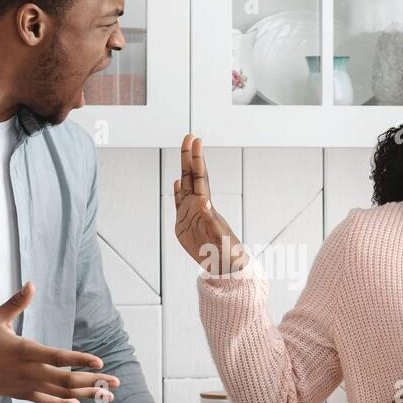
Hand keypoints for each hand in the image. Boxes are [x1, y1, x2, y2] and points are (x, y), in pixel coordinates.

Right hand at [0, 281, 119, 402]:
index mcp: (24, 351)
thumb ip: (16, 303)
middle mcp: (28, 372)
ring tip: (107, 396)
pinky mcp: (21, 394)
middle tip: (116, 382)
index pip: (58, 357)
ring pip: (61, 394)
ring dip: (87, 394)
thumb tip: (31, 284)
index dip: (80, 360)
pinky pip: (47, 402)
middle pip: (67, 381)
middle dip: (94, 382)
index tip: (100, 362)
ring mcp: (25, 386)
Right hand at [173, 133, 247, 273]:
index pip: (200, 177)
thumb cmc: (226, 253)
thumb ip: (210, 219)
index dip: (197, 159)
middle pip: (192, 175)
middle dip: (189, 156)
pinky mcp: (183, 224)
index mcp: (205, 206)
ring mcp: (190, 213)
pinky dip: (177, 191)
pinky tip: (177, 181)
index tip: (196, 141)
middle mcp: (197, 205)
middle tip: (188, 136)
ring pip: (185, 185)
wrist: (222, 266)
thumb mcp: (218, 236)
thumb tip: (203, 202)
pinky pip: (179, 203)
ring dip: (183, 168)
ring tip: (183, 151)